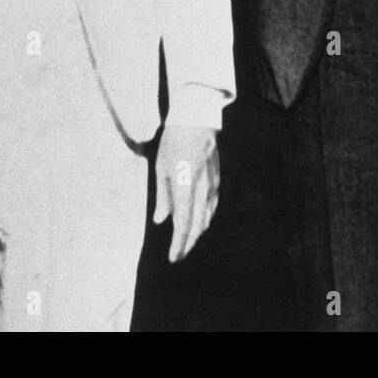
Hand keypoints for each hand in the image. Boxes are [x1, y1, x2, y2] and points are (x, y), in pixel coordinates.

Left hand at [152, 126, 219, 261]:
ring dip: (196, 233)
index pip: (182, 223)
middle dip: (187, 244)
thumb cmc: (173, 142)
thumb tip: (160, 221)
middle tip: (178, 255)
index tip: (173, 257)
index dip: (178, 243)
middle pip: (197, 225)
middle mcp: (200, 188)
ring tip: (186, 242)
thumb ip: (162, 197)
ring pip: (206, 218)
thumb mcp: (160, 168)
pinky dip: (205, 219)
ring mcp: (211, 184)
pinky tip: (199, 223)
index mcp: (183, 185)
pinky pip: (212, 206)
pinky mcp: (217, 180)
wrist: (196, 120)